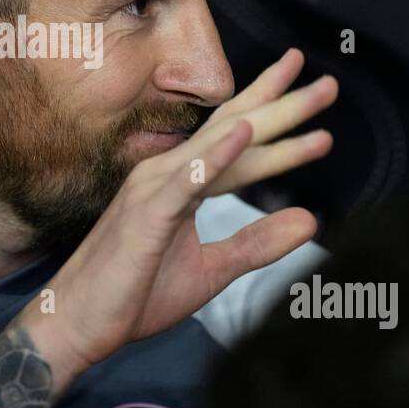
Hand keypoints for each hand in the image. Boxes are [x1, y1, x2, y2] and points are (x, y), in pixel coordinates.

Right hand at [25, 48, 336, 373]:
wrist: (79, 324)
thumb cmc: (134, 294)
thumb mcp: (212, 270)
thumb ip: (257, 243)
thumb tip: (309, 220)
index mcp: (181, 183)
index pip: (235, 141)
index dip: (273, 114)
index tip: (313, 90)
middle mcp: (167, 174)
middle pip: (234, 130)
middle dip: (283, 104)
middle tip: (329, 84)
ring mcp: (154, 189)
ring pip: (221, 147)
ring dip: (266, 121)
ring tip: (309, 100)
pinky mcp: (147, 214)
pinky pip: (188, 179)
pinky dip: (218, 154)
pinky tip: (247, 133)